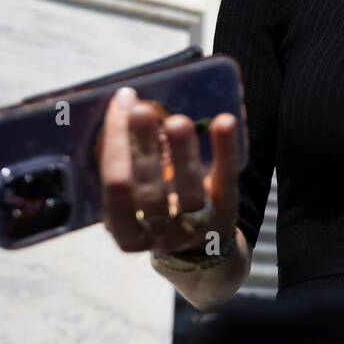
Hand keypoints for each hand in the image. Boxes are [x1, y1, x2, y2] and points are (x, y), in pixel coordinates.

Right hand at [98, 86, 239, 255]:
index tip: (122, 105)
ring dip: (182, 152)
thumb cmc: (161, 208)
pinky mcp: (226, 209)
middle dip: (143, 149)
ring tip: (177, 121)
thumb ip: (128, 159)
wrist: (204, 243)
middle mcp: (160, 235)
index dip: (116, 146)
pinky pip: (226, 178)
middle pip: (148, 192)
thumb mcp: (136, 195)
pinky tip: (224, 121)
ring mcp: (195, 227)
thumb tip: (127, 100)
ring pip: (188, 191)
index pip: (116, 189)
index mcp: (126, 233)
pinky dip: (225, 149)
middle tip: (141, 110)